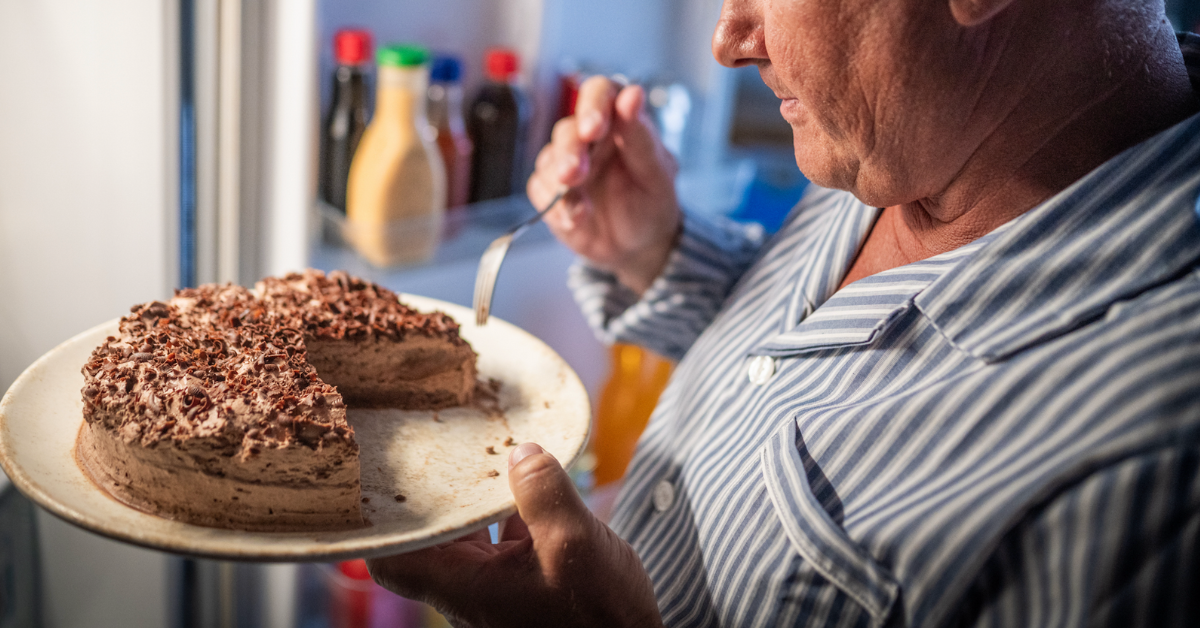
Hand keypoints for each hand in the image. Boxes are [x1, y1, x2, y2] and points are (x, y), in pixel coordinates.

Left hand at [366, 443, 662, 627]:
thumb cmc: (600, 618)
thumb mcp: (576, 548)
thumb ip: (545, 496)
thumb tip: (522, 452)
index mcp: (468, 588)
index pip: (395, 562)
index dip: (380, 526)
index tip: (382, 481)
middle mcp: (474, 588)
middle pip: (431, 537)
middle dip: (433, 492)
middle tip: (437, 443)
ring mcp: (501, 583)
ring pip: (469, 532)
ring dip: (475, 494)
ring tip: (483, 450)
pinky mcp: (529, 576)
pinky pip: (504, 534)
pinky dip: (510, 503)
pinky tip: (529, 474)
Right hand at [527, 76, 681, 294]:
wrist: (641, 245)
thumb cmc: (653, 202)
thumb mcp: (657, 171)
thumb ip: (641, 135)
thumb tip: (633, 93)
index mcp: (616, 121)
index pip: (598, 93)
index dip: (592, 104)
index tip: (594, 126)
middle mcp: (587, 139)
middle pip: (566, 130)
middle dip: (570, 151)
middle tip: (577, 171)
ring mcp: (565, 165)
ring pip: (548, 161)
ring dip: (559, 181)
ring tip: (579, 205)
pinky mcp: (551, 193)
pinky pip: (542, 192)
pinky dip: (557, 207)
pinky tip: (576, 218)